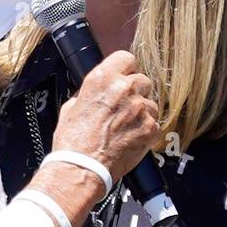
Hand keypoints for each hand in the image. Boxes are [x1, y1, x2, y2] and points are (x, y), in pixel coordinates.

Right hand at [51, 50, 158, 182]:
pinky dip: (146, 132)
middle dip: (136, 93)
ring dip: (142, 114)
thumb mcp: (72, 107)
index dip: (126, 69)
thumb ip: (90, 93)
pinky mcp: (150, 128)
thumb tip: (98, 92)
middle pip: (142, 80)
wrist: (82, 168)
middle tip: (124, 109)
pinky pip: (154, 125)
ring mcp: (139, 108)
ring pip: (151, 104)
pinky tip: (131, 140)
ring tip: (125, 129)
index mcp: (102, 79)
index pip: (126, 58)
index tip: (125, 77)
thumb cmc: (73, 142)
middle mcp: (123, 89)